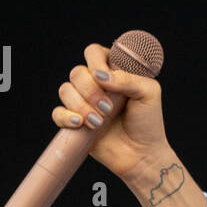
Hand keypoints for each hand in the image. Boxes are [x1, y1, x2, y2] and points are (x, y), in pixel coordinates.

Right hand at [50, 42, 170, 181]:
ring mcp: (83, 102)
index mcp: (113, 71)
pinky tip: (80, 124)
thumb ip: (128, 78)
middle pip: (77, 72)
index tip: (106, 79)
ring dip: (81, 105)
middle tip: (109, 108)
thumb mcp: (148, 93)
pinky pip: (57, 112)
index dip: (95, 62)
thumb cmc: (148, 122)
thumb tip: (99, 75)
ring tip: (99, 122)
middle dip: (90, 91)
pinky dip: (65, 117)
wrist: (141, 154)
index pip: (93, 53)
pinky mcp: (74, 122)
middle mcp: (96, 84)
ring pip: (65, 90)